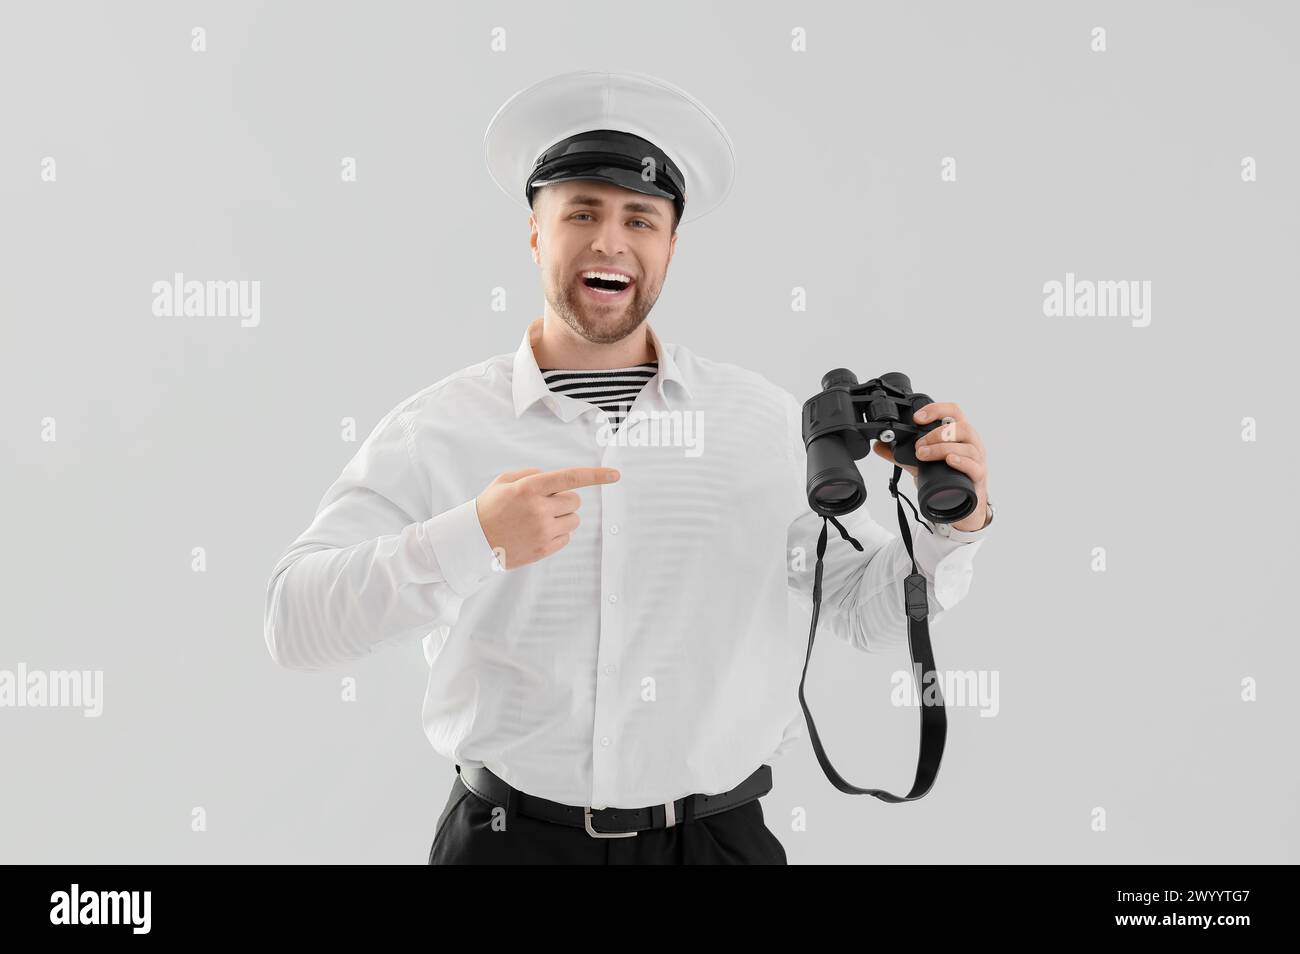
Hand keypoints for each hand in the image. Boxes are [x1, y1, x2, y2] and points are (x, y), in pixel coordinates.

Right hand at [475, 466, 620, 569]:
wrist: (472, 540)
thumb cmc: (489, 507)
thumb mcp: (504, 481)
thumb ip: (531, 474)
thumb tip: (554, 480)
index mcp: (529, 488)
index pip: (570, 478)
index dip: (596, 476)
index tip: (615, 475)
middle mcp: (539, 509)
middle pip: (575, 501)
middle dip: (564, 501)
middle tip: (544, 504)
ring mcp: (542, 530)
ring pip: (573, 520)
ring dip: (562, 518)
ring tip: (538, 520)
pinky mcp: (543, 549)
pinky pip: (566, 538)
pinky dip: (557, 534)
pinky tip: (537, 533)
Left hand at [871, 401, 990, 531]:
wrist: (960, 502)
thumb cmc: (946, 475)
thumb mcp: (920, 463)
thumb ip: (900, 454)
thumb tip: (879, 445)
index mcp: (958, 433)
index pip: (953, 411)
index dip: (936, 409)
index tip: (917, 418)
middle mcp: (971, 443)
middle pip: (962, 426)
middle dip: (937, 434)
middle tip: (918, 446)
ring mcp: (977, 459)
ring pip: (968, 446)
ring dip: (942, 448)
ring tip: (923, 455)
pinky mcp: (978, 477)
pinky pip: (975, 466)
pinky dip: (961, 462)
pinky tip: (950, 461)